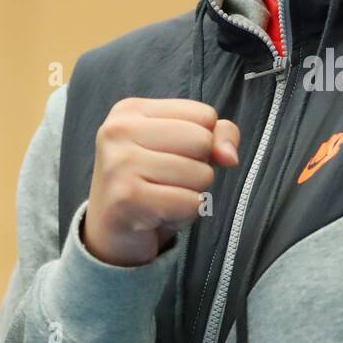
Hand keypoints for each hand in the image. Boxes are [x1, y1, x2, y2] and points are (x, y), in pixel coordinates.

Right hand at [82, 98, 239, 266]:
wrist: (112, 233)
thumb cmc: (152, 185)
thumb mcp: (184, 149)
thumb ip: (218, 136)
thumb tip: (230, 156)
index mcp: (131, 110)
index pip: (204, 115)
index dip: (203, 143)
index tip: (170, 158)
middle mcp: (119, 130)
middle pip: (203, 141)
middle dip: (198, 168)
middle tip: (166, 182)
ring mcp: (119, 163)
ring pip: (201, 174)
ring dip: (191, 194)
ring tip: (162, 199)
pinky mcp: (126, 197)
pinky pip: (190, 203)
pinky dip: (184, 215)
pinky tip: (158, 215)